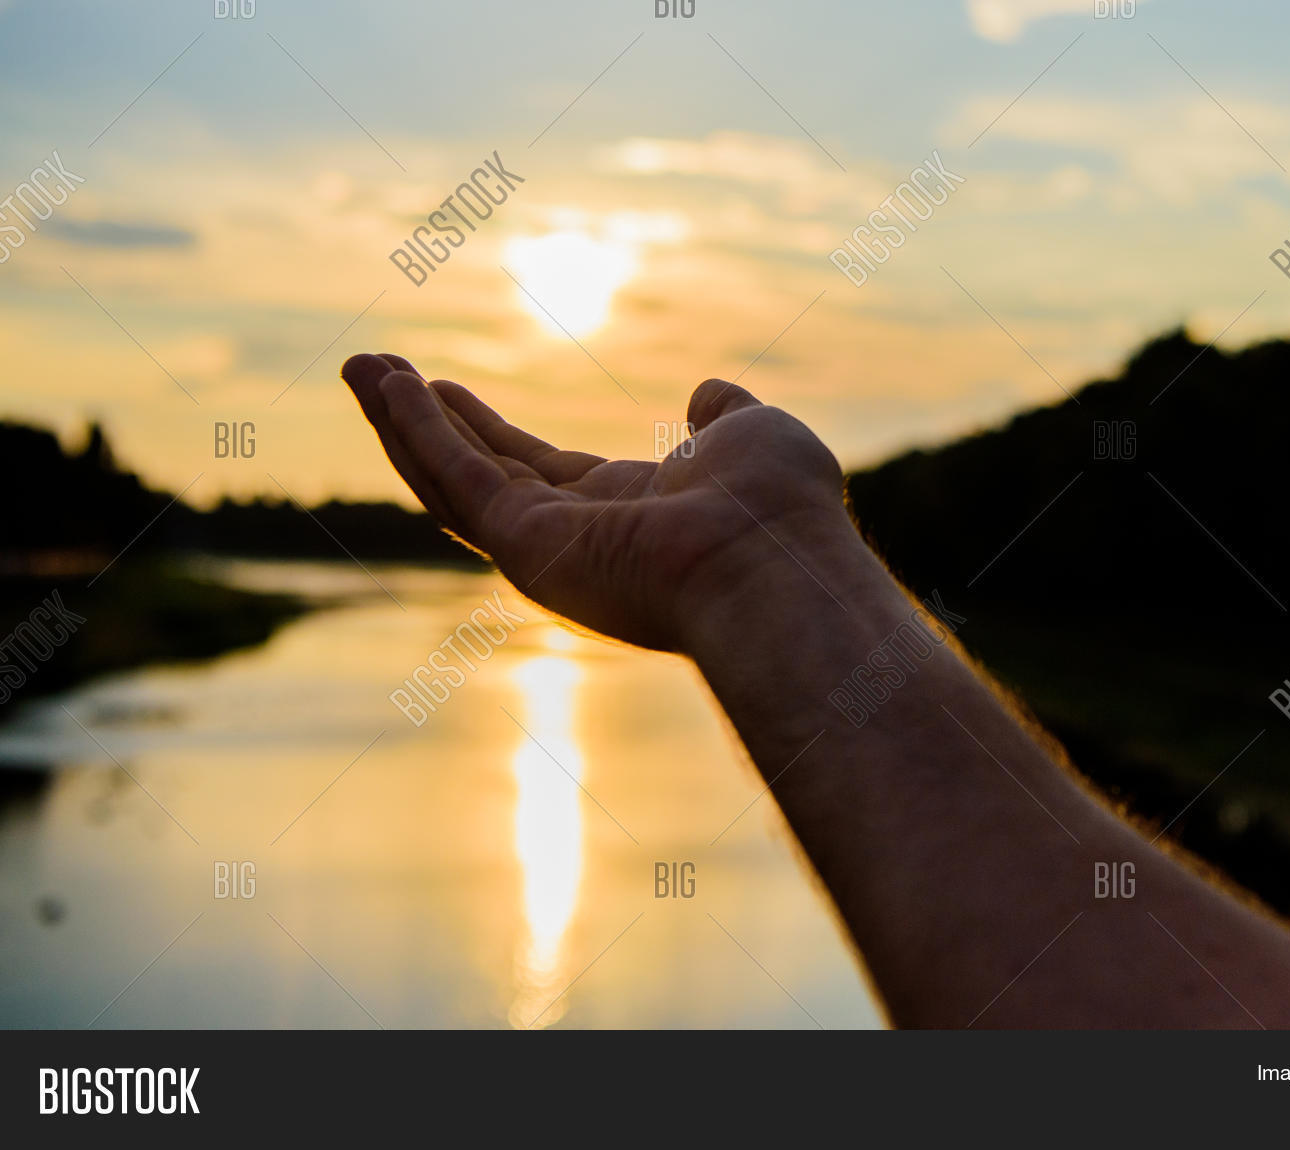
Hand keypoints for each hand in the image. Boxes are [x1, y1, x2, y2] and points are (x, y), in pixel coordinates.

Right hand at [341, 353, 851, 650]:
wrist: (776, 563)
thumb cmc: (777, 507)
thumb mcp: (748, 436)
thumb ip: (720, 418)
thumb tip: (707, 395)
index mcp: (624, 512)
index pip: (537, 468)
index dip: (485, 430)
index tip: (445, 390)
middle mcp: (575, 537)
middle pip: (477, 473)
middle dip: (422, 423)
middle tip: (376, 371)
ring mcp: (544, 547)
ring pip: (448, 479)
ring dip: (397, 421)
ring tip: (357, 366)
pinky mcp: (523, 544)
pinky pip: (455, 476)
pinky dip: (415, 427)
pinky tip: (385, 380)